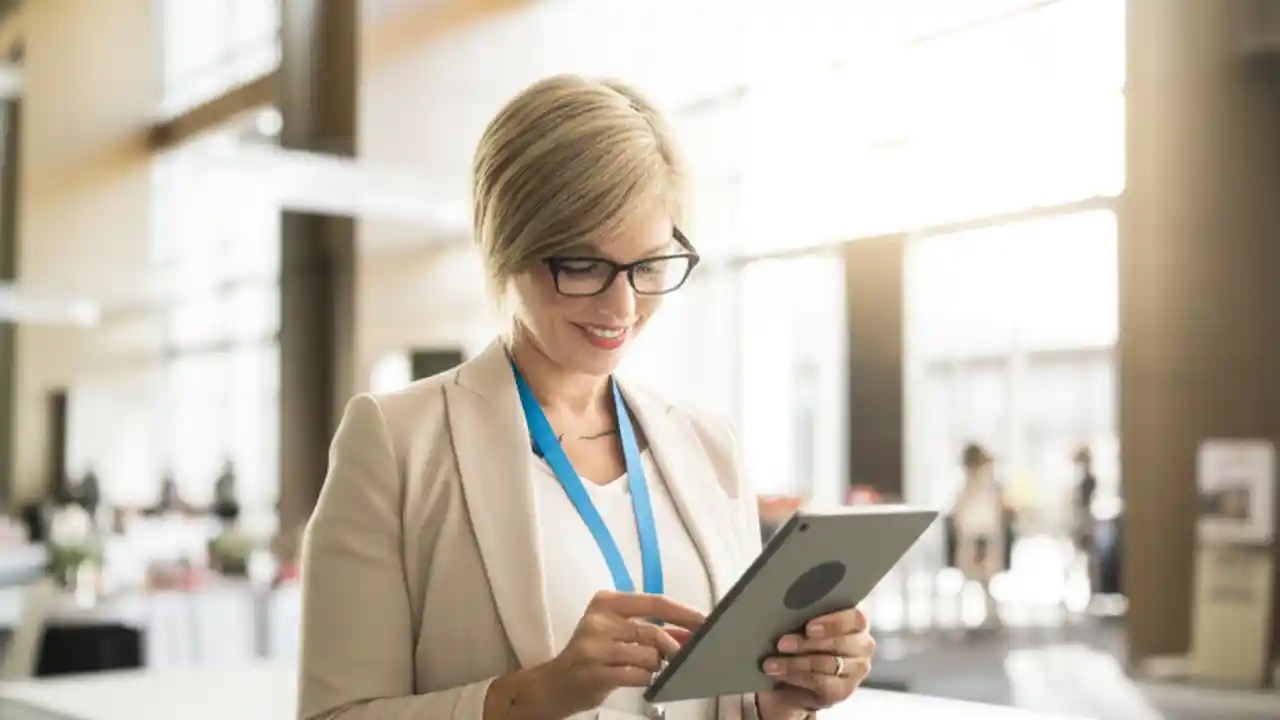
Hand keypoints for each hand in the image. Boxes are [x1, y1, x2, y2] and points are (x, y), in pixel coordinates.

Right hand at [486, 590, 703, 719]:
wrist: (554, 684)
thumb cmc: (591, 655)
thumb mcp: (617, 633)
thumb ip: (651, 629)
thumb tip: (689, 633)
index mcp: (606, 602)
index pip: (655, 601)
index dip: (683, 612)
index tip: (704, 621)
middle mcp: (599, 619)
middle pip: (654, 630)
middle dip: (673, 646)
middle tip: (681, 655)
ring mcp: (595, 646)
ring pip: (649, 655)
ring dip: (655, 665)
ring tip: (646, 668)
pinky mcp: (595, 672)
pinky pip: (638, 675)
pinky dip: (646, 679)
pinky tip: (640, 679)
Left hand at [756, 607, 874, 718]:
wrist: (797, 678)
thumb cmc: (803, 640)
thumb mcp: (804, 625)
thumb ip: (804, 616)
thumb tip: (782, 610)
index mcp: (856, 622)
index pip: (856, 619)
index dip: (833, 623)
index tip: (808, 627)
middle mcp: (863, 645)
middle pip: (841, 643)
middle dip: (807, 643)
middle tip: (781, 643)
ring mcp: (856, 670)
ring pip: (827, 664)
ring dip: (795, 663)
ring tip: (771, 663)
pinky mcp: (844, 690)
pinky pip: (820, 683)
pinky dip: (795, 676)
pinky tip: (778, 673)